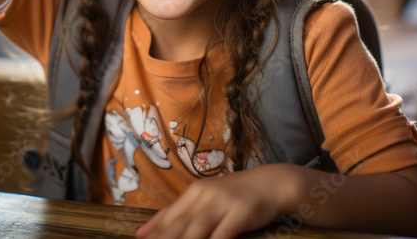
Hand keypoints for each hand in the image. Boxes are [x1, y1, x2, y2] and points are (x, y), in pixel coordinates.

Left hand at [136, 167, 287, 238]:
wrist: (272, 183)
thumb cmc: (237, 194)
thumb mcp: (207, 197)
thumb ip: (179, 213)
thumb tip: (143, 232)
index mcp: (195, 192)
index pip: (167, 217)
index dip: (153, 233)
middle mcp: (205, 196)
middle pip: (177, 225)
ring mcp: (222, 203)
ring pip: (196, 231)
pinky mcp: (240, 212)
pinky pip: (222, 236)